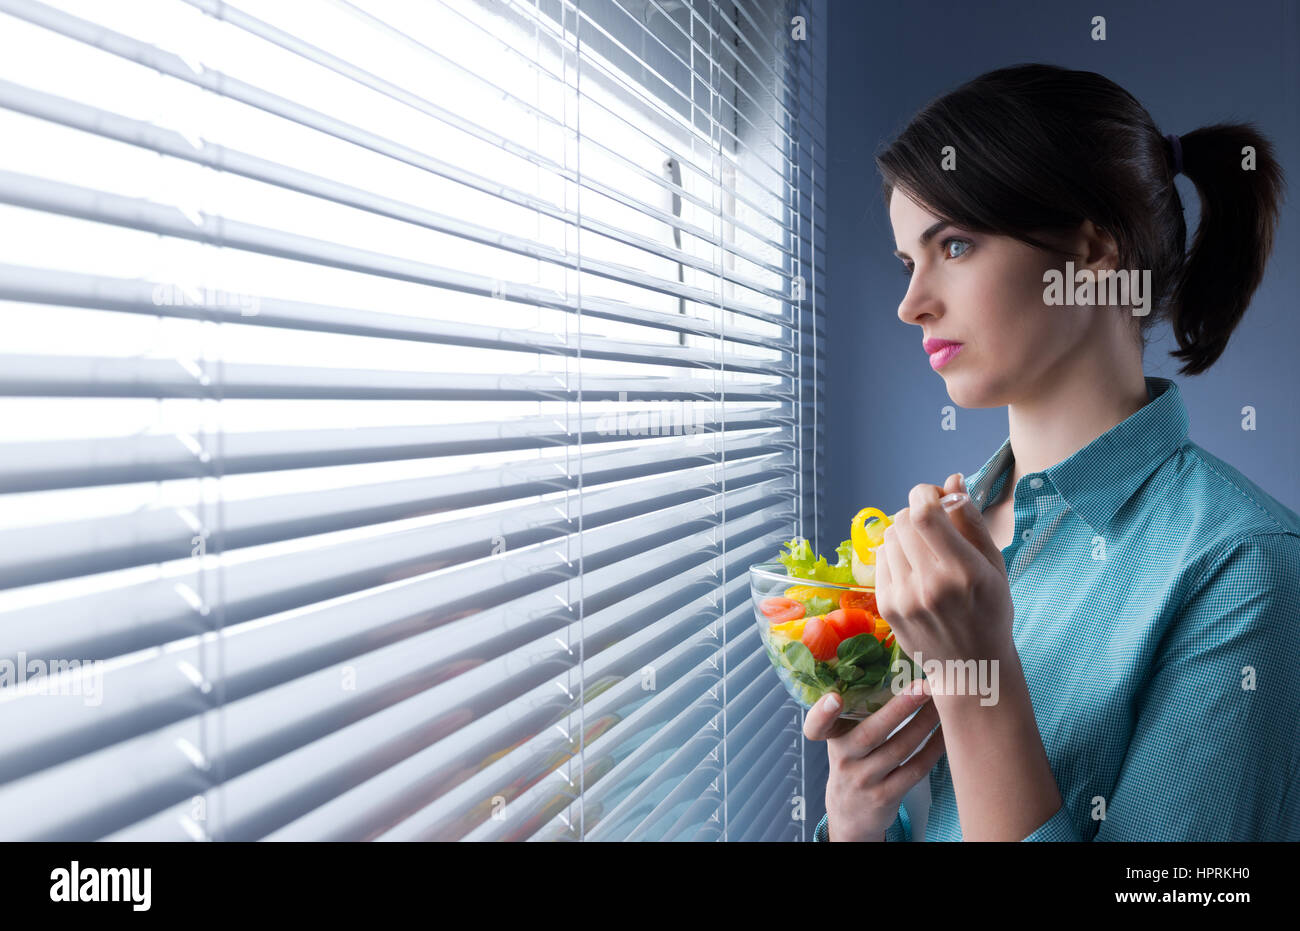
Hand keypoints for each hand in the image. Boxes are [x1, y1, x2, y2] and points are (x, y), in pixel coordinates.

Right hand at [804, 681, 945, 840]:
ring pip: (900, 749)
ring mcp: (864, 780)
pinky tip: (946, 733)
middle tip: (923, 685)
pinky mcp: (886, 797)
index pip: (816, 727)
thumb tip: (896, 668)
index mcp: (831, 738)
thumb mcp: (843, 739)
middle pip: (870, 733)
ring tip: (944, 702)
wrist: (850, 815)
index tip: (834, 697)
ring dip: (925, 724)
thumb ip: (857, 712)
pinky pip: (915, 769)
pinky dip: (933, 749)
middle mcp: (844, 759)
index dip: (822, 713)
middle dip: (899, 708)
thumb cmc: (853, 762)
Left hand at [874, 474, 1013, 675]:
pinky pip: (881, 558)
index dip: (926, 494)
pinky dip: (895, 552)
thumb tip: (952, 480)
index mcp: (964, 573)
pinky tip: (913, 565)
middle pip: (904, 520)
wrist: (971, 668)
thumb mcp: (993, 566)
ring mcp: (904, 598)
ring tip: (924, 547)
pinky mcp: (887, 607)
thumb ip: (971, 521)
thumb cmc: (990, 613)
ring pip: (890, 536)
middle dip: (917, 511)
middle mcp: (930, 586)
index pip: (926, 514)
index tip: (937, 498)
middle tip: (932, 521)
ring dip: (905, 531)